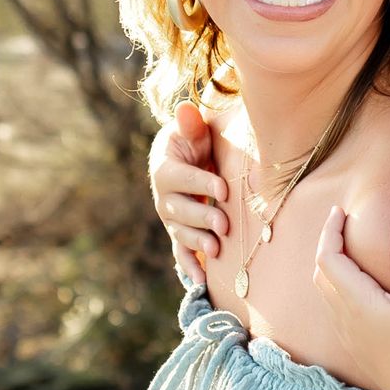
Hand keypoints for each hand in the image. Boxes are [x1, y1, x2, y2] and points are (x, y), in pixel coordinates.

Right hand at [150, 102, 226, 268]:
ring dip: (198, 242)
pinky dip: (190, 266)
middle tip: (225, 224)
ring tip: (217, 248)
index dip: (201, 183)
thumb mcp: (193, 130)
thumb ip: (191, 124)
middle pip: (180, 210)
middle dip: (202, 218)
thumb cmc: (194, 141)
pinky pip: (182, 252)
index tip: (224, 187)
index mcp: (165, 170)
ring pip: (181, 233)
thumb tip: (186, 108)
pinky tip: (202, 281)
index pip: (182, 178)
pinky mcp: (180, 233)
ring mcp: (171, 219)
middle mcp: (164, 197)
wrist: (189, 160)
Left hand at [312, 205, 389, 389]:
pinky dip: (339, 292)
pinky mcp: (361, 351)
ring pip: (327, 297)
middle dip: (327, 248)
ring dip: (331, 271)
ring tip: (347, 256)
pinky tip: (358, 295)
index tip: (340, 211)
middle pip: (321, 276)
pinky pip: (337, 314)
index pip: (328, 257)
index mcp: (355, 302)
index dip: (330, 231)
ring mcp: (351, 338)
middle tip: (342, 228)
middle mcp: (345, 320)